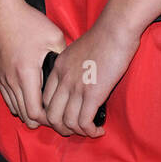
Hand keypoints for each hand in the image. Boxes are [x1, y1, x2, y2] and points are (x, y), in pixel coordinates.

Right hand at [0, 0, 65, 128]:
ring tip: (45, 111)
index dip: (49, 120)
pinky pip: (8, 98)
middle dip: (42, 121)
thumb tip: (73, 72)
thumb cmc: (28, 21)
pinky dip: (19, 104)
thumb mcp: (54, 36)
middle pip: (25, 116)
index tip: (61, 115)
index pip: (35, 112)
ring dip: (29, 113)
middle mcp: (11, 80)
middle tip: (57, 118)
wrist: (1, 10)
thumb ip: (63, 57)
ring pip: (15, 109)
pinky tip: (31, 98)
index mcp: (26, 74)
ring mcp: (2, 78)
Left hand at [42, 12, 141, 137]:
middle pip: (51, 115)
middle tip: (76, 129)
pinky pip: (83, 122)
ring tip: (89, 131)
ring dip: (77, 132)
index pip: (45, 98)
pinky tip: (99, 130)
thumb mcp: (78, 50)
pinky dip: (90, 131)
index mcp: (58, 67)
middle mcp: (63, 79)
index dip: (53, 113)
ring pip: (66, 122)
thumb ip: (73, 66)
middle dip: (61, 128)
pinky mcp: (92, 93)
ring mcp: (76, 87)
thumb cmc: (103, 37)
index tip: (66, 118)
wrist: (115, 29)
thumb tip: (80, 81)